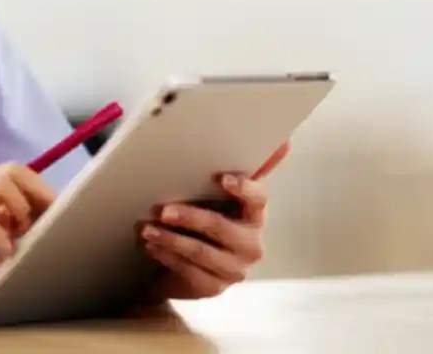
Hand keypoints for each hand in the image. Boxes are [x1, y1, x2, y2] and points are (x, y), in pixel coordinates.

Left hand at [139, 142, 289, 300]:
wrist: (193, 262)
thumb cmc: (211, 216)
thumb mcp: (220, 193)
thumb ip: (247, 168)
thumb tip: (285, 143)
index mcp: (256, 215)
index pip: (258, 199)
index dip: (243, 189)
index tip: (221, 178)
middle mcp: (251, 244)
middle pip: (221, 227)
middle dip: (191, 217)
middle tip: (163, 209)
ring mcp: (234, 269)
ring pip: (201, 252)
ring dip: (171, 240)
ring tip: (147, 228)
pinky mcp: (214, 288)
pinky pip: (189, 272)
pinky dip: (167, 257)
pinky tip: (152, 245)